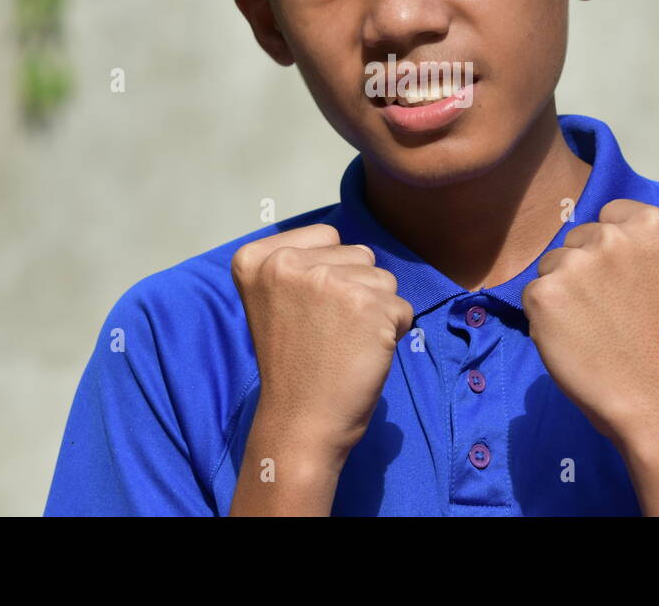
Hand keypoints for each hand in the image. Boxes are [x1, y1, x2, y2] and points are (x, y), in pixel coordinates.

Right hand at [230, 223, 413, 462]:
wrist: (300, 421)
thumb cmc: (293, 363)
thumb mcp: (275, 299)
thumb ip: (302, 263)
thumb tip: (354, 247)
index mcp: (256, 259)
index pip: (327, 235)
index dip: (329, 273)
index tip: (307, 311)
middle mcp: (287, 263)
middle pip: (358, 253)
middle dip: (355, 289)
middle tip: (328, 331)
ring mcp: (328, 281)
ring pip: (384, 278)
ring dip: (376, 310)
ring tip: (345, 342)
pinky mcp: (366, 305)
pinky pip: (402, 307)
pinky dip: (393, 332)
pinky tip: (363, 354)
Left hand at [521, 199, 658, 444]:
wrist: (655, 402)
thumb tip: (645, 240)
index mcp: (653, 226)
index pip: (611, 214)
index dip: (613, 248)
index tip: (622, 279)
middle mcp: (611, 237)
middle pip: (578, 239)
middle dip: (586, 268)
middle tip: (608, 311)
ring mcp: (574, 265)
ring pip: (552, 265)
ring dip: (563, 291)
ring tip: (590, 328)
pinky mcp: (544, 294)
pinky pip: (533, 294)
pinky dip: (545, 317)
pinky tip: (571, 339)